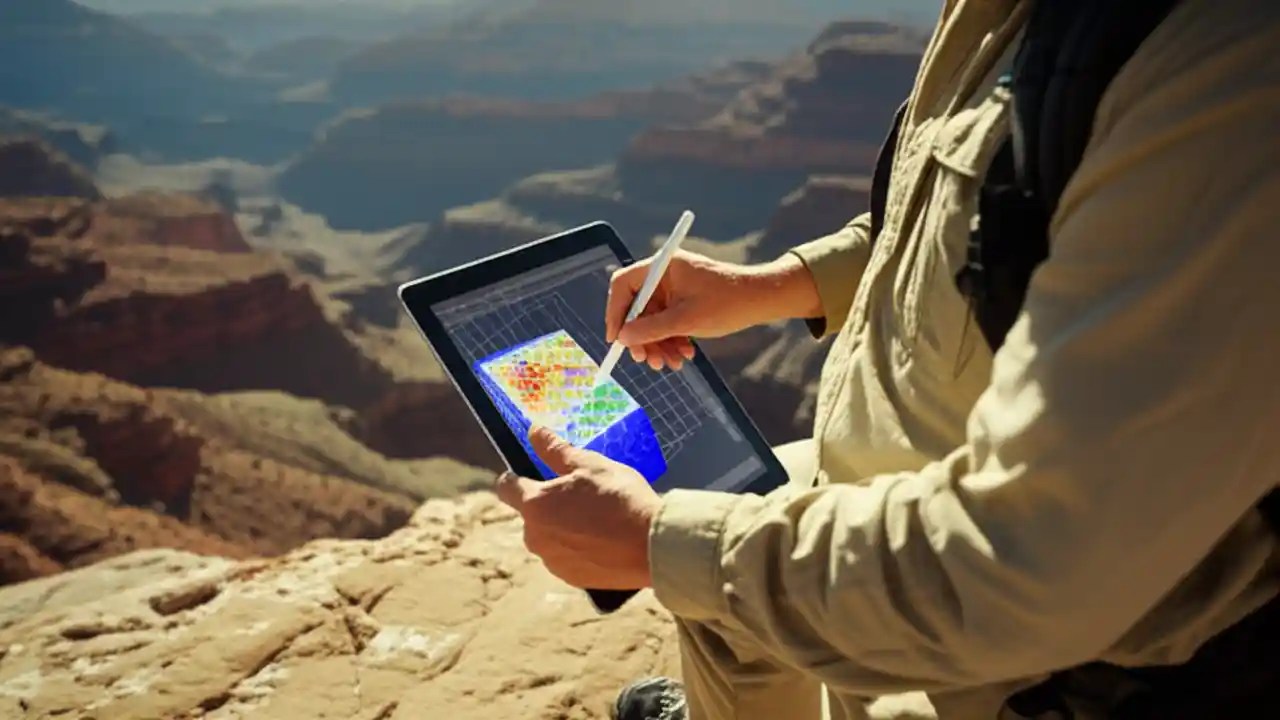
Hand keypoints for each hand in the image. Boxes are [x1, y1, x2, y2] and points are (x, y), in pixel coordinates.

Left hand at [494, 426, 660, 589]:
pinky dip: (578, 549)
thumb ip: (556, 450)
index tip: (532, 474)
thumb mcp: (590, 465)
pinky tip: (603, 541)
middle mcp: (535, 536)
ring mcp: (552, 561)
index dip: (516, 478)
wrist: (652, 547)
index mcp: (535, 504)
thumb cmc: (620, 499)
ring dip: (563, 528)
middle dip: (549, 504)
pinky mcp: (572, 578)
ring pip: (549, 537)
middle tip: (581, 495)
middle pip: (531, 514)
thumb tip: (534, 431)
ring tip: (596, 519)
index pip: (506, 487)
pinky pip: (566, 557)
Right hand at [606, 251, 821, 370]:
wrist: (763, 301)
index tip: (617, 339)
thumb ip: (651, 329)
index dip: (616, 312)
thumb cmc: (728, 303)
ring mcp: (675, 289)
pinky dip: (672, 340)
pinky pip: (668, 323)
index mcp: (663, 266)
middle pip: (637, 307)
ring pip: (653, 320)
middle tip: (645, 361)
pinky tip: (684, 355)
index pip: (624, 284)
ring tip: (670, 364)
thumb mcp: (686, 320)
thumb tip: (623, 338)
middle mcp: (665, 275)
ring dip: (658, 344)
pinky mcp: (685, 302)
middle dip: (641, 337)